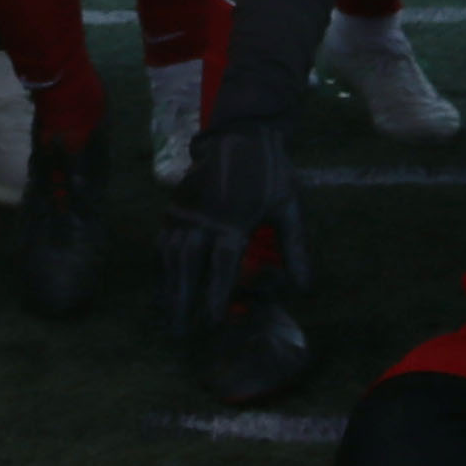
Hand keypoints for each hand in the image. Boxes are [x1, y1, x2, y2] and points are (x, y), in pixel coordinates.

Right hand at [157, 117, 307, 338]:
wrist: (240, 132)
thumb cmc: (269, 172)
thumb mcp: (289, 207)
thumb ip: (295, 249)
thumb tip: (305, 290)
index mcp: (233, 220)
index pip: (222, 265)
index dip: (216, 294)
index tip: (213, 321)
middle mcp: (202, 218)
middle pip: (186, 266)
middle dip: (181, 300)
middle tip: (179, 333)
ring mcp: (183, 211)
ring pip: (168, 256)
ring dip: (166, 288)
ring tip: (166, 317)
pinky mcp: (174, 206)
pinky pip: (162, 241)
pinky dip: (160, 266)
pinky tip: (162, 285)